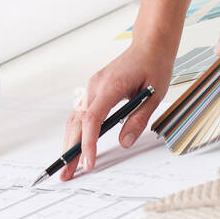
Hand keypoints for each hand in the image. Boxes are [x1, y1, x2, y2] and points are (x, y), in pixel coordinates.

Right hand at [60, 35, 177, 177]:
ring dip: (70, 142)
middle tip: (65, 173)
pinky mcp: (94, 90)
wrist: (149, 45)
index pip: (93, 119)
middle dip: (70, 150)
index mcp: (110, 86)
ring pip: (75, 118)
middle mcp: (95, 86)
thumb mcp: (154, 95)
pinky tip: (76, 146)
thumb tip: (124, 142)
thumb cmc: (153, 66)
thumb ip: (138, 120)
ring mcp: (92, 87)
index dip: (88, 143)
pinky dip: (77, 132)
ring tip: (67, 165)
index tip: (88, 163)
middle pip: (77, 122)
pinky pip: (81, 113)